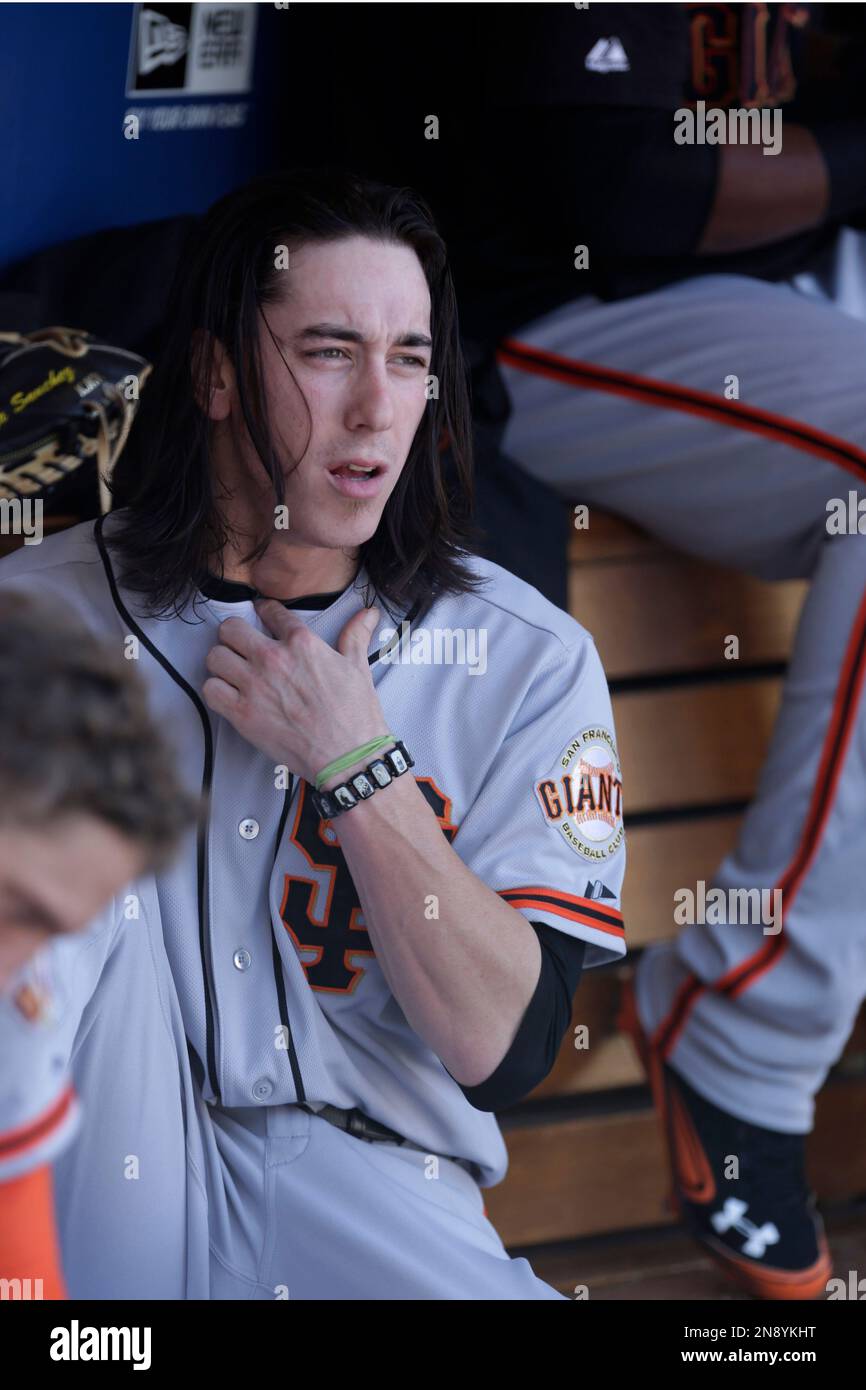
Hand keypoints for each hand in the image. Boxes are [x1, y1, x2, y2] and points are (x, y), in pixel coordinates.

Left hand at [202, 599, 390, 785]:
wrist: (347, 756)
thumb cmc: (354, 715)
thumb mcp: (358, 667)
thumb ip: (355, 636)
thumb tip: (368, 615)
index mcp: (301, 643)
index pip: (269, 612)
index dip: (264, 612)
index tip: (262, 616)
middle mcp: (273, 659)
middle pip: (230, 629)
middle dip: (234, 635)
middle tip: (241, 645)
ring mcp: (254, 686)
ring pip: (215, 657)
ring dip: (222, 663)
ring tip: (232, 671)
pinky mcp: (242, 714)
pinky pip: (210, 690)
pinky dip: (216, 691)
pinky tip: (229, 694)